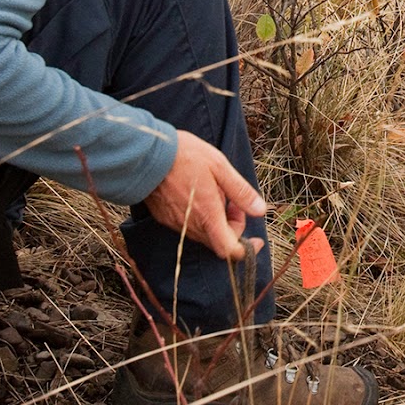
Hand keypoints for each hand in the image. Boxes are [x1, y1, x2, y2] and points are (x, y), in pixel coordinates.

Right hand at [142, 129, 265, 260]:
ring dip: (217, 220)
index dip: (246, 250)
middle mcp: (191, 225)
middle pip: (219, 241)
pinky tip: (198, 194)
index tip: (256, 240)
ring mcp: (176, 224)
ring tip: (215, 192)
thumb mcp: (219, 166)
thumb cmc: (184, 157)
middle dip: (233, 226)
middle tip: (233, 201)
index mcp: (208, 215)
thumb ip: (240, 191)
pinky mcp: (164, 218)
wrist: (144, 154)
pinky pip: (189, 226)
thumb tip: (260, 210)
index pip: (229, 250)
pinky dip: (200, 217)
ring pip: (204, 233)